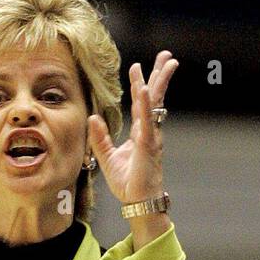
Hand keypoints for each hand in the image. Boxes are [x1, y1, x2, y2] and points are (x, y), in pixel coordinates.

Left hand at [88, 52, 176, 206]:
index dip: (140, 85)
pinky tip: (146, 89)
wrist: (138, 203)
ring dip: (160, 82)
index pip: (141, 104)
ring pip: (155, 104)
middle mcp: (148, 132)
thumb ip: (100, 138)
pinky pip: (147, 121)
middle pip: (155, 98)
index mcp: (140, 134)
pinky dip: (146, 104)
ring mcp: (150, 137)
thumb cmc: (127, 185)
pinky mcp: (147, 145)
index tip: (138, 67)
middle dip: (160, 76)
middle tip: (167, 57)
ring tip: (167, 63)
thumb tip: (92, 117)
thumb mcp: (107, 158)